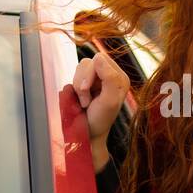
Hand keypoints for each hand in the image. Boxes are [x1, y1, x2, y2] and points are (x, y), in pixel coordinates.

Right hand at [72, 51, 130, 171]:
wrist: (87, 134)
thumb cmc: (100, 120)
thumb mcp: (109, 101)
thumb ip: (109, 78)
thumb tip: (99, 58)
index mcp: (119, 77)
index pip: (100, 59)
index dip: (90, 73)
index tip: (89, 91)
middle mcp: (109, 75)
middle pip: (87, 62)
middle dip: (82, 81)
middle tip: (86, 100)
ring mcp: (96, 79)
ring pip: (79, 68)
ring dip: (78, 86)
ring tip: (84, 102)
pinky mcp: (84, 83)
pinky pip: (73, 76)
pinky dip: (73, 88)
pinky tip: (80, 100)